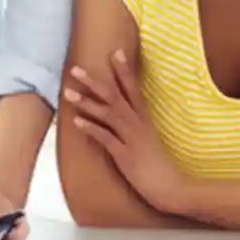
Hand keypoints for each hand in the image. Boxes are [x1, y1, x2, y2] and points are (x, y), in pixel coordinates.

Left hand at [65, 50, 187, 212]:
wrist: (170, 187)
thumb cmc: (157, 165)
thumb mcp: (147, 139)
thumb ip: (134, 126)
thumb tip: (119, 115)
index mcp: (144, 119)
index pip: (134, 88)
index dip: (124, 70)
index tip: (115, 52)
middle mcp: (138, 124)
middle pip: (115, 96)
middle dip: (95, 81)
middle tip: (75, 69)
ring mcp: (131, 138)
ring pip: (108, 114)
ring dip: (87, 102)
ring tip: (68, 93)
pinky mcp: (124, 155)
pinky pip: (106, 138)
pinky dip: (91, 129)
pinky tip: (77, 122)